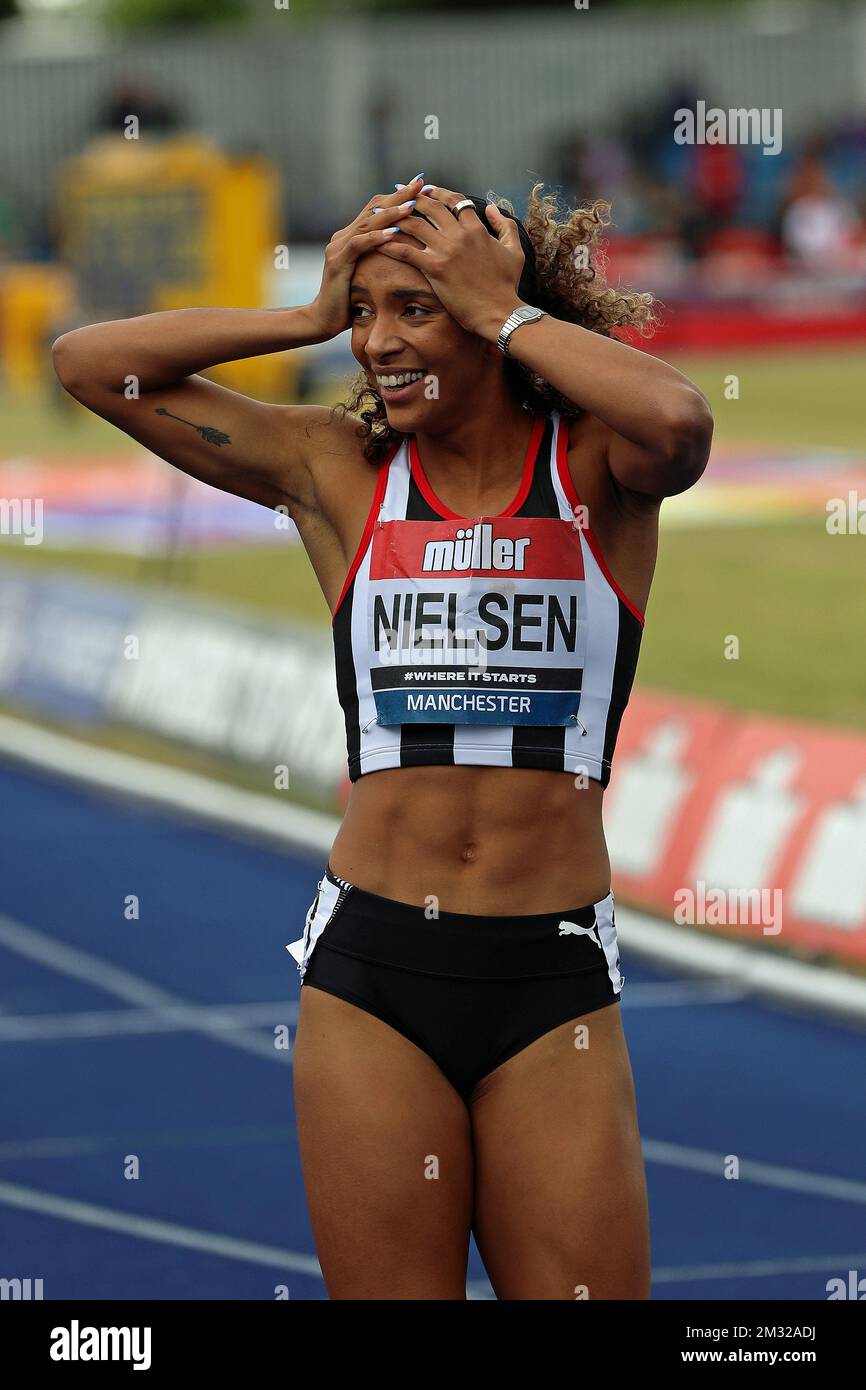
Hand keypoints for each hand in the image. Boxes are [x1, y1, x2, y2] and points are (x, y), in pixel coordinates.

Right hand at [308, 176, 425, 339]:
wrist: (323, 320)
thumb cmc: (351, 302)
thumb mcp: (371, 276)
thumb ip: (383, 260)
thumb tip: (411, 254)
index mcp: (353, 236)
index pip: (378, 207)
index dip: (400, 196)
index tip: (424, 188)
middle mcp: (344, 236)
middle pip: (375, 207)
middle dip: (400, 195)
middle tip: (422, 183)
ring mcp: (338, 247)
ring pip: (368, 222)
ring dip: (392, 212)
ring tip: (413, 204)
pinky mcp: (337, 262)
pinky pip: (358, 245)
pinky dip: (377, 238)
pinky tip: (394, 233)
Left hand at [375, 183, 525, 337]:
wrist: (499, 311)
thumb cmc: (506, 286)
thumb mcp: (514, 251)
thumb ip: (505, 226)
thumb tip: (493, 208)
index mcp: (477, 229)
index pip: (454, 201)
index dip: (438, 191)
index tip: (425, 188)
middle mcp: (459, 235)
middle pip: (431, 207)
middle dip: (412, 196)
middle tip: (398, 191)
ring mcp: (446, 250)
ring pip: (415, 224)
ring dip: (395, 216)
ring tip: (382, 212)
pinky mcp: (435, 268)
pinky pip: (406, 251)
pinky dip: (391, 243)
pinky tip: (378, 240)